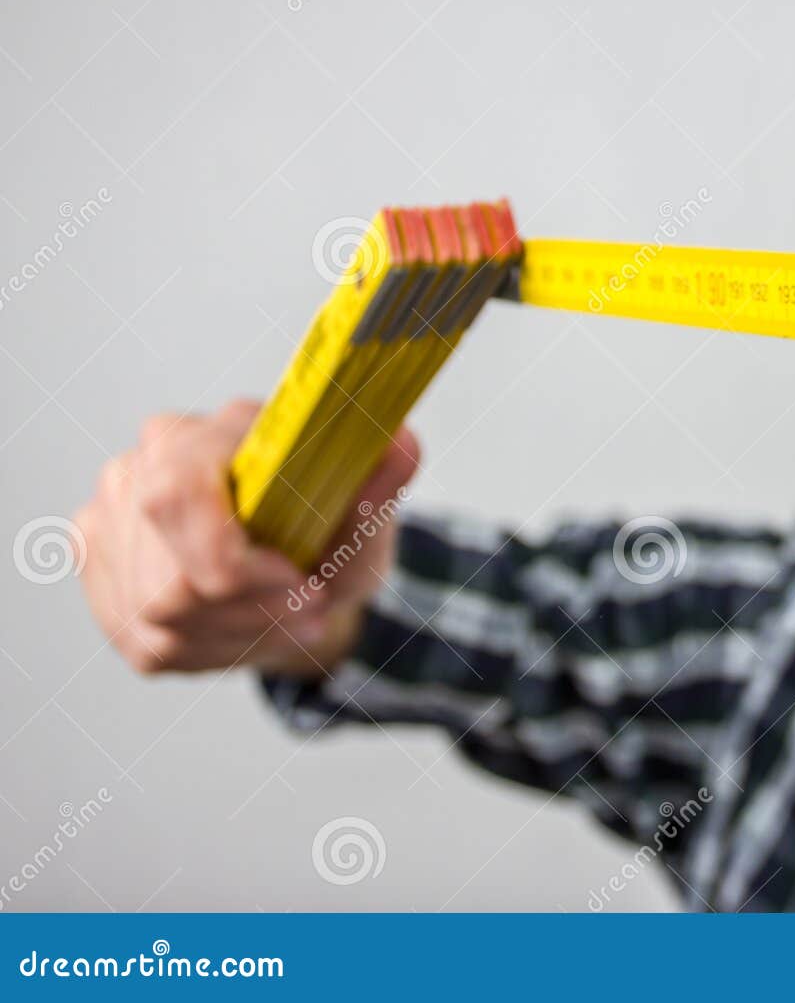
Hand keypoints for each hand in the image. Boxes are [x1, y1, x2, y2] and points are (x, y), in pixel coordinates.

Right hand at [74, 398, 420, 678]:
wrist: (304, 574)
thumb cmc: (330, 533)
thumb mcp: (369, 515)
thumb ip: (381, 481)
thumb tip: (403, 443)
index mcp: (202, 435)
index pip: (175, 493)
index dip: (232, 558)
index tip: (298, 580)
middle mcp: (137, 470)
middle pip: (170, 578)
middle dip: (252, 609)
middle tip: (307, 603)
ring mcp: (107, 525)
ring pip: (160, 618)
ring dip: (241, 631)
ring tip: (285, 613)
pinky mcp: (101, 579)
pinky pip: (151, 643)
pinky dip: (216, 649)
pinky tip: (248, 626)